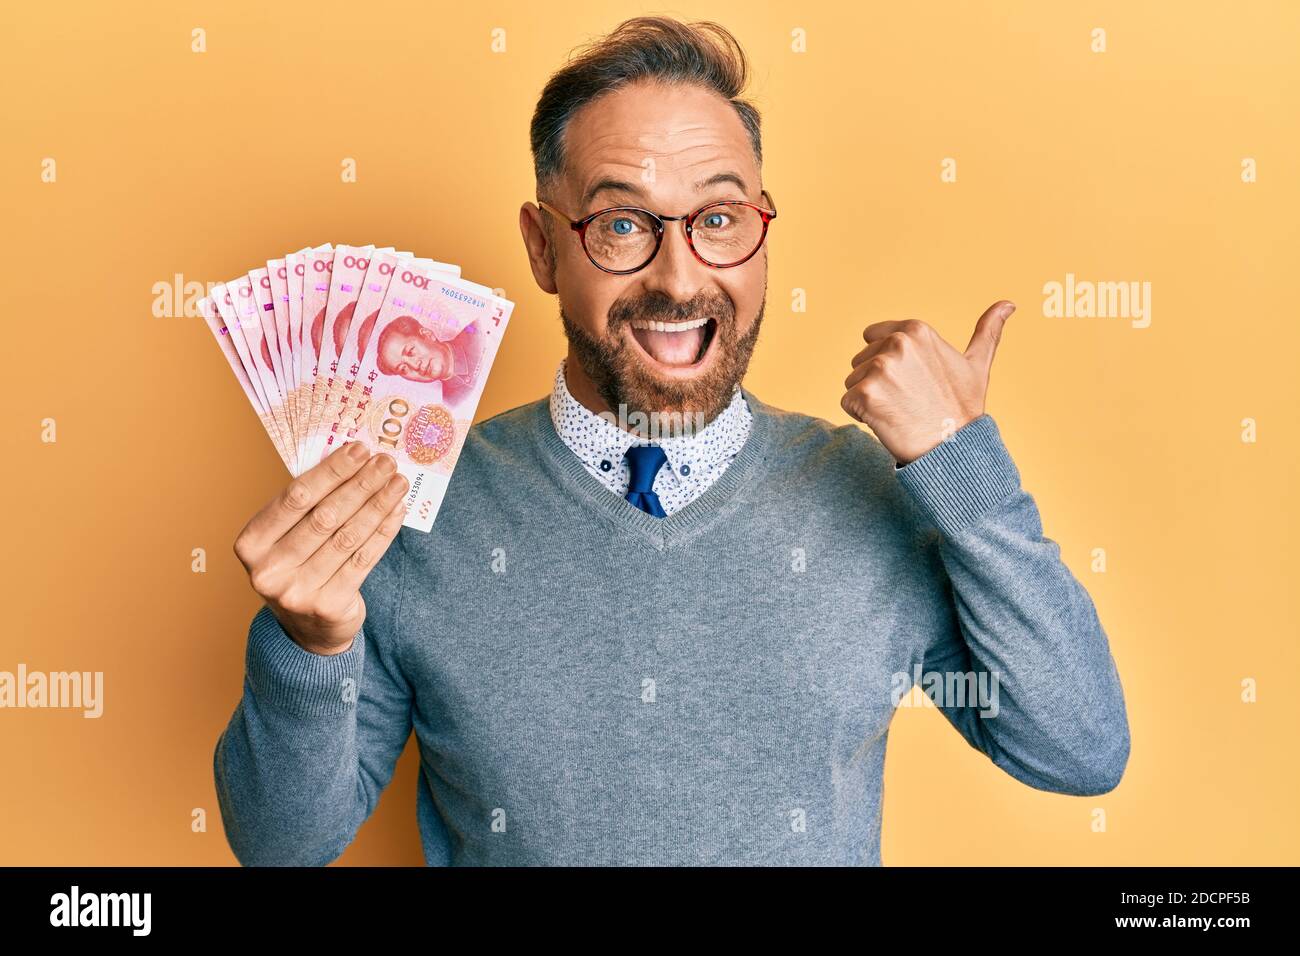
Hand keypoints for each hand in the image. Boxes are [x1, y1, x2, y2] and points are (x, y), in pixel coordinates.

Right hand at [233, 442, 410, 654]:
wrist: (307, 630)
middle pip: (325, 516)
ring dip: (377, 504)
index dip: (331, 472)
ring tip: (398, 482)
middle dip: (360, 484)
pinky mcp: (329, 606)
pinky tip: (396, 510)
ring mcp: (298, 592)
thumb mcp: (287, 538)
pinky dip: (384, 531)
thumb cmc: (299, 566)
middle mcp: (269, 570)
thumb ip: (308, 505)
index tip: (359, 449)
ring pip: (348, 537)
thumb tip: (353, 460)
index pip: (295, 497)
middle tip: (385, 462)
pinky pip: (364, 559)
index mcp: (251, 544)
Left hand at [841, 300, 1015, 464]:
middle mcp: (896, 343)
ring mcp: (880, 369)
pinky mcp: (865, 394)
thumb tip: (1009, 303)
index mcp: (916, 330)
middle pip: (860, 360)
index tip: (911, 380)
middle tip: (907, 399)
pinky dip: (861, 415)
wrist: (953, 448)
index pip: (872, 336)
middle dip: (877, 380)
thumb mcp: (977, 365)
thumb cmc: (962, 408)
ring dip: (869, 398)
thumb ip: (987, 331)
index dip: (887, 361)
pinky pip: (847, 403)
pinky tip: (888, 421)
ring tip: (899, 410)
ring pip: (852, 381)